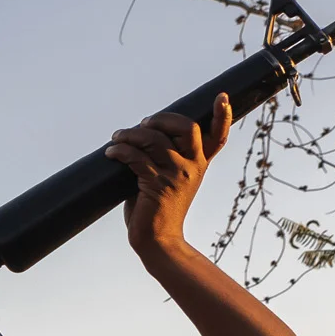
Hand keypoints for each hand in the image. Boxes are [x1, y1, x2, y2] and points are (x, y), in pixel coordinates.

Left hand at [105, 92, 230, 261]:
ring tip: (117, 137)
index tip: (222, 96)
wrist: (158, 239)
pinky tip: (110, 152)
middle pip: (186, 128)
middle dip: (161, 119)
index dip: (223, 115)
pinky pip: (136, 158)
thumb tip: (142, 134)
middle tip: (143, 125)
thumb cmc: (158, 208)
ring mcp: (177, 176)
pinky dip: (120, 151)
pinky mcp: (157, 185)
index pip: (219, 136)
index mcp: (200, 164)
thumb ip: (165, 157)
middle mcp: (193, 167)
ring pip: (154, 140)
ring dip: (131, 134)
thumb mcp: (170, 179)